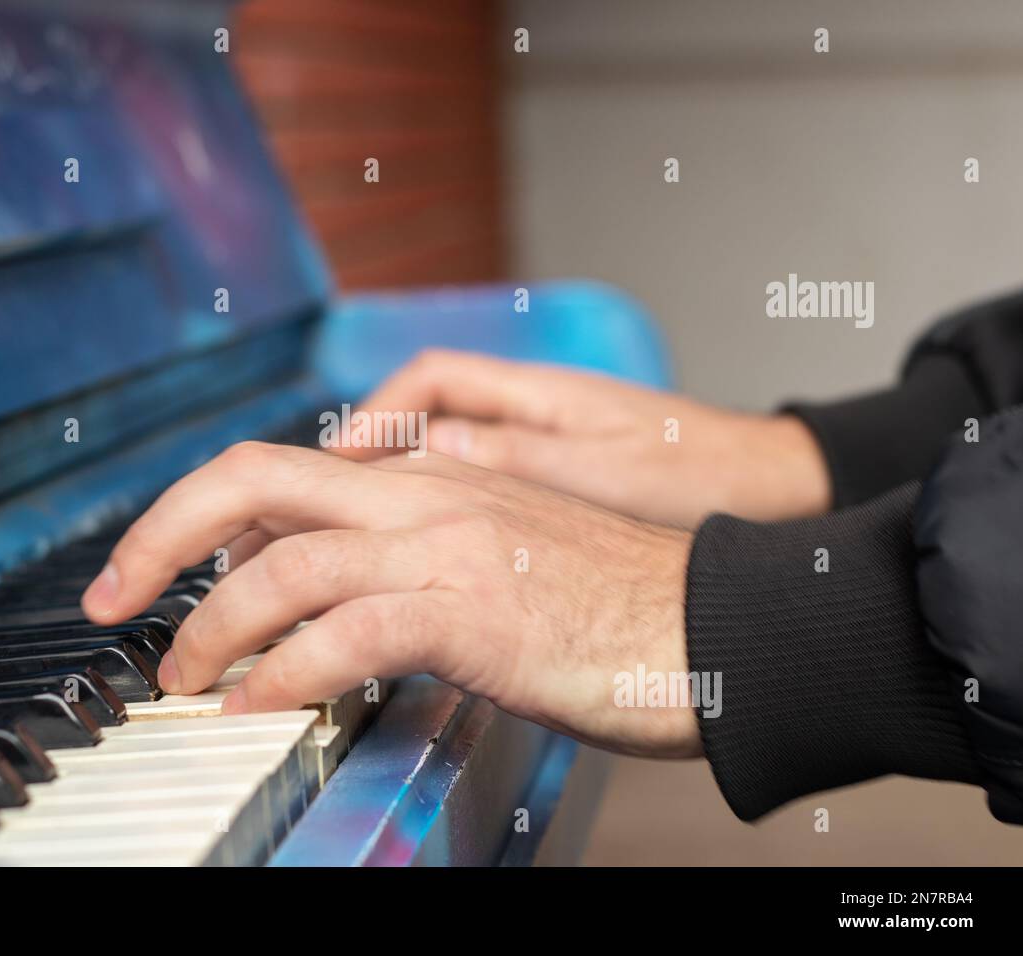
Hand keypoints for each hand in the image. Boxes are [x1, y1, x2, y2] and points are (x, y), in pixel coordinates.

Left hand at [82, 442, 700, 758]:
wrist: (716, 619)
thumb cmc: (611, 603)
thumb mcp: (496, 553)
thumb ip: (408, 555)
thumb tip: (321, 595)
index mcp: (426, 476)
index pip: (279, 469)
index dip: (200, 515)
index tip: (161, 572)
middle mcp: (423, 494)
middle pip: (249, 478)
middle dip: (158, 535)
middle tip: (110, 598)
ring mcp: (447, 545)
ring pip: (281, 561)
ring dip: (209, 626)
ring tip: (182, 678)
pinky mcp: (473, 610)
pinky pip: (344, 632)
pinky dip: (283, 670)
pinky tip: (259, 705)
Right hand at [333, 349, 829, 527]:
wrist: (772, 493)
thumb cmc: (705, 476)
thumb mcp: (608, 472)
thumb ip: (520, 460)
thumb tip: (432, 452)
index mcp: (541, 396)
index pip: (429, 381)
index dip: (373, 415)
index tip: (333, 459)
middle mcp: (534, 414)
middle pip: (423, 418)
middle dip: (367, 455)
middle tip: (319, 504)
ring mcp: (545, 451)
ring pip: (446, 460)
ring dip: (398, 489)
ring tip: (353, 537)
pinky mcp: (559, 489)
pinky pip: (477, 494)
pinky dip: (440, 518)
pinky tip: (424, 559)